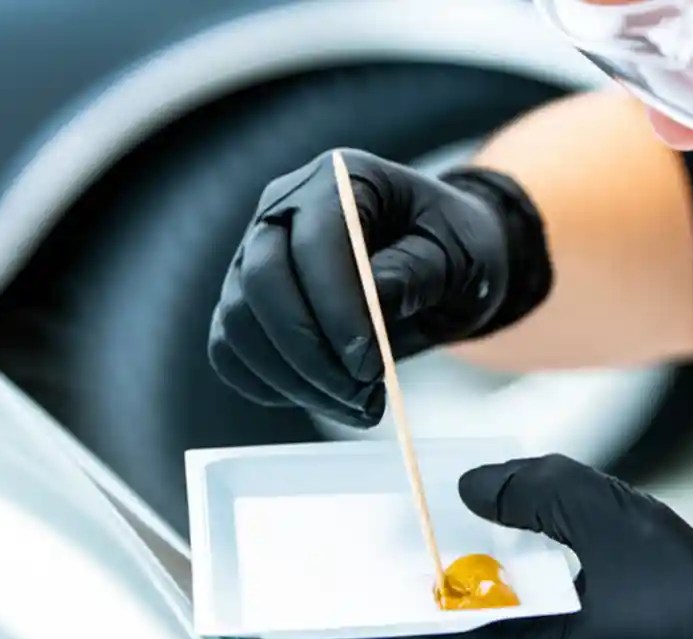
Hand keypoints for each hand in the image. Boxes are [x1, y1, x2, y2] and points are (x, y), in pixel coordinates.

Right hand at [207, 149, 551, 426]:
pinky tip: (323, 397)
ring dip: (293, 378)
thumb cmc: (455, 248)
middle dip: (309, 351)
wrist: (442, 264)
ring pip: (238, 323)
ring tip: (358, 404)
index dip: (336, 309)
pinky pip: (230, 351)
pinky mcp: (245, 301)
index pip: (315, 242)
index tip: (370, 366)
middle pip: (261, 281)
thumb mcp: (462, 253)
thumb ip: (418, 269)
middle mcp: (285, 207)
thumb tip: (372, 298)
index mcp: (342, 178)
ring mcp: (254, 253)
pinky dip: (269, 385)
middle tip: (364, 396)